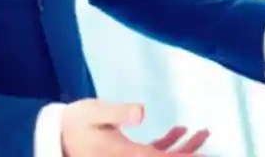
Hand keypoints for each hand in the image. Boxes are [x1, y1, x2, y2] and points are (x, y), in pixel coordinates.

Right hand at [62, 99, 209, 155]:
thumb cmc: (73, 123)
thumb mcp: (93, 113)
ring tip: (203, 132)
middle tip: (209, 135)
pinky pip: (153, 154)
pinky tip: (179, 131)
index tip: (205, 153)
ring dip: (184, 148)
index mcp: (126, 155)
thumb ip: (118, 113)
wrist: (55, 136)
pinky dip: (168, 145)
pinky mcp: (126, 155)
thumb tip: (141, 112)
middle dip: (191, 152)